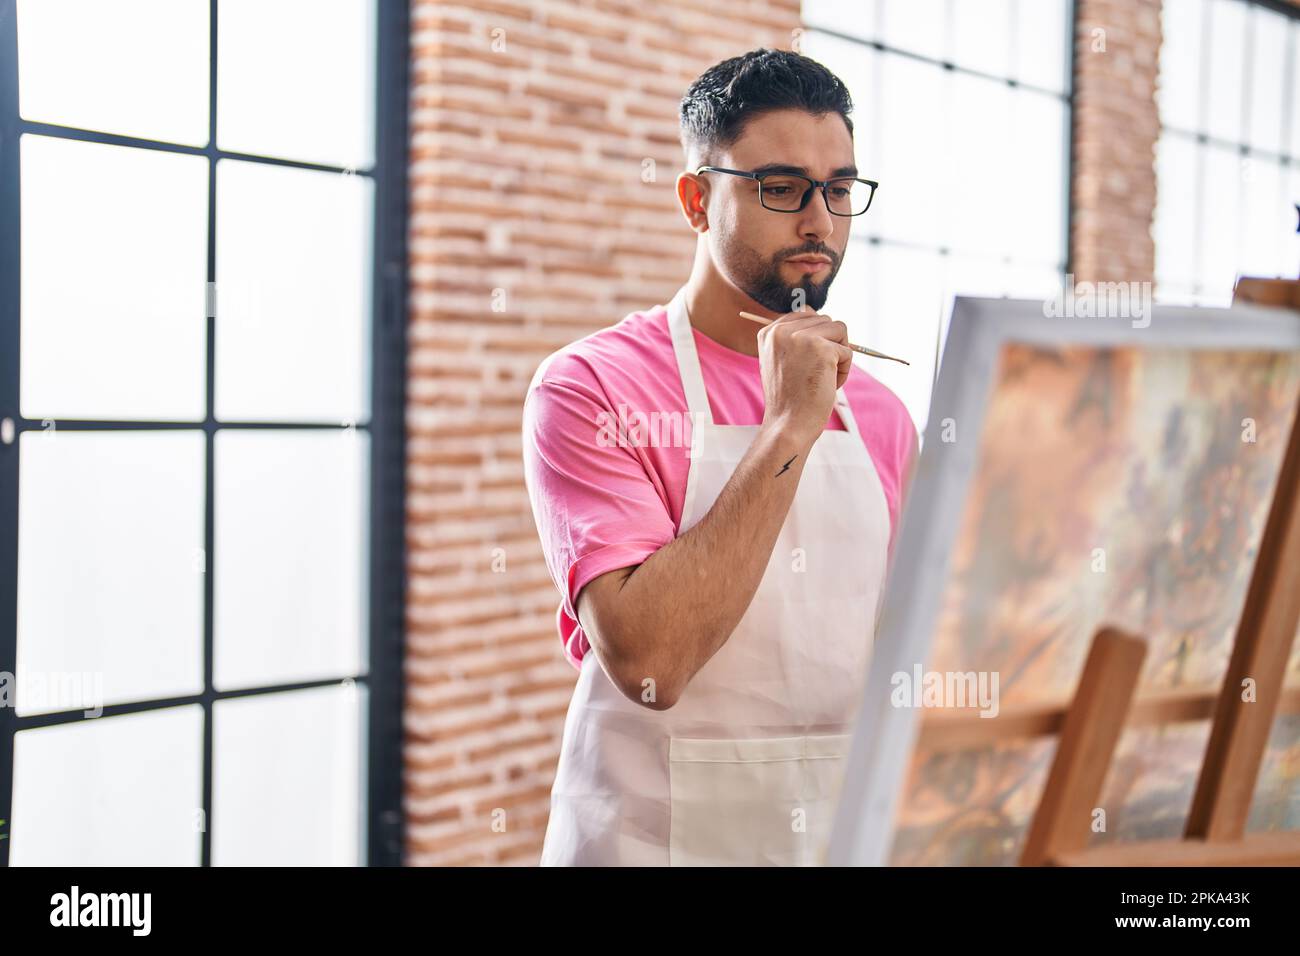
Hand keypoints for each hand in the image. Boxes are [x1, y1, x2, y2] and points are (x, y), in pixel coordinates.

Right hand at [756, 305, 851, 442]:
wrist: (788, 425)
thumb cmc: (790, 398)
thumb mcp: (783, 361)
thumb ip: (794, 336)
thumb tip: (815, 311)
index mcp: (769, 332)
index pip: (806, 315)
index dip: (816, 339)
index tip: (806, 364)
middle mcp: (781, 330)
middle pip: (825, 320)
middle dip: (829, 346)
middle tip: (815, 373)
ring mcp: (801, 338)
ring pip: (840, 330)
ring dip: (839, 356)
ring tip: (823, 378)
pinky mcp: (822, 348)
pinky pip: (848, 351)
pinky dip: (844, 370)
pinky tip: (828, 385)